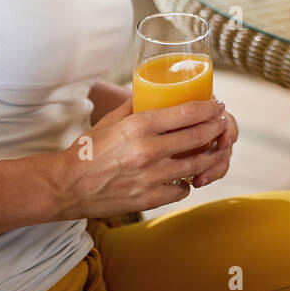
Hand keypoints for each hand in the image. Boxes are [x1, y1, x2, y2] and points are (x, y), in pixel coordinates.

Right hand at [51, 98, 230, 219]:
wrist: (67, 185)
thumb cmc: (89, 149)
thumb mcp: (111, 120)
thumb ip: (136, 106)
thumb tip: (156, 92)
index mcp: (139, 125)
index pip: (187, 112)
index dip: (209, 108)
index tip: (217, 105)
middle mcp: (148, 149)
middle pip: (198, 136)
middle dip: (216, 127)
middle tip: (222, 123)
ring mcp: (151, 176)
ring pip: (197, 164)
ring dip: (210, 155)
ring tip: (214, 149)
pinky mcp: (149, 198)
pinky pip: (182, 189)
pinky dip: (187, 182)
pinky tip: (186, 176)